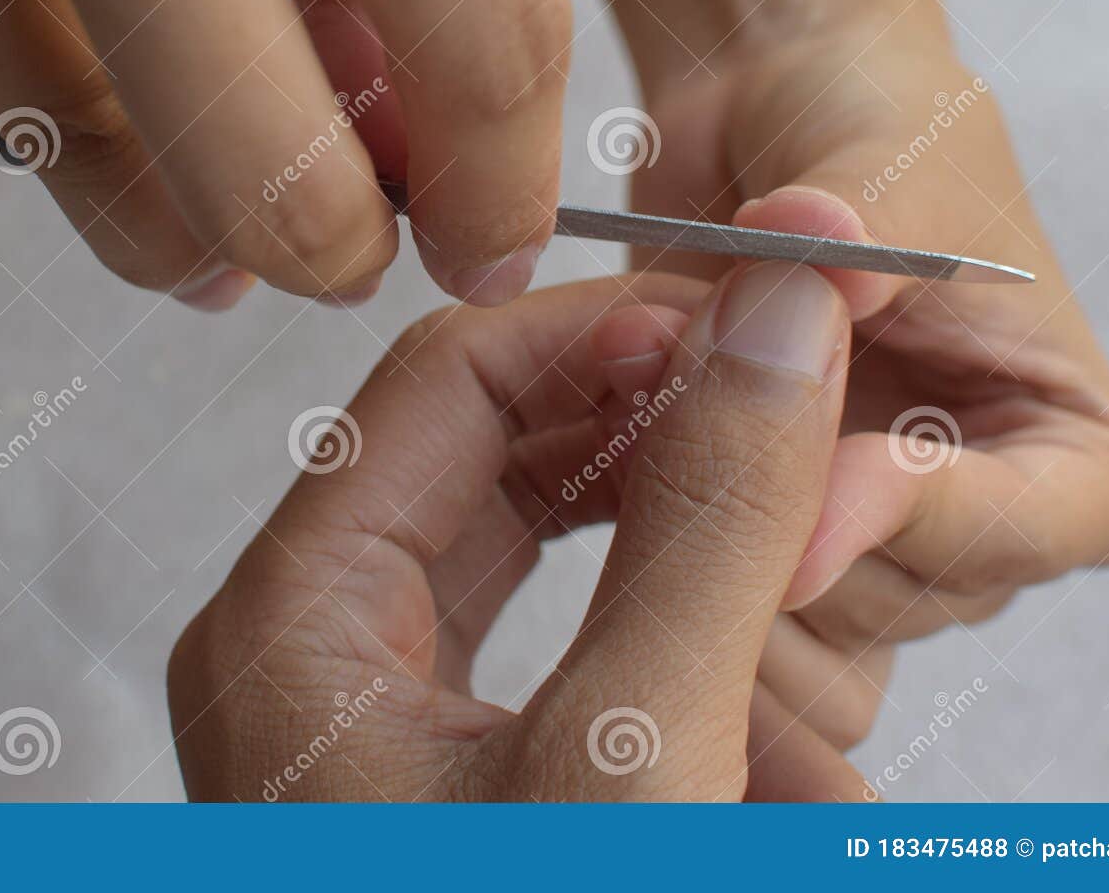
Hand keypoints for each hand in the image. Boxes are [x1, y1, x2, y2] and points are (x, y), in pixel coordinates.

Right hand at [0, 0, 568, 306]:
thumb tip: (404, 102)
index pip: (480, 31)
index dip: (497, 184)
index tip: (484, 237)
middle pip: (263, 174)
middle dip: (320, 248)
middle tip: (335, 250)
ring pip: (73, 157)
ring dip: (150, 193)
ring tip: (177, 145)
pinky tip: (2, 4)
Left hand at [168, 265, 874, 799]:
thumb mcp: (626, 763)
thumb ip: (704, 533)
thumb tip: (776, 324)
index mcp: (292, 628)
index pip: (448, 375)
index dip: (616, 329)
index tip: (758, 323)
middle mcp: (320, 659)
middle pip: (504, 459)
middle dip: (671, 450)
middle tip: (795, 421)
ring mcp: (383, 725)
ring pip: (556, 569)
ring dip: (707, 583)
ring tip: (815, 585)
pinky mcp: (459, 786)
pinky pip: (578, 675)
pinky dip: (691, 689)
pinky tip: (786, 745)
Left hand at [633, 18, 1108, 653]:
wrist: (758, 113)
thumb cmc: (870, 121)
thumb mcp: (887, 157)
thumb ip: (864, 220)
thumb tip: (824, 249)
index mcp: (1071, 450)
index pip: (1037, 530)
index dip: (925, 513)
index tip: (816, 476)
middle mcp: (971, 518)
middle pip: (888, 592)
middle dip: (772, 492)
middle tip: (679, 381)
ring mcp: (856, 535)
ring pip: (777, 604)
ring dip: (689, 491)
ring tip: (636, 369)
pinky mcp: (754, 529)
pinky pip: (697, 584)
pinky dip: (640, 504)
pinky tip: (606, 412)